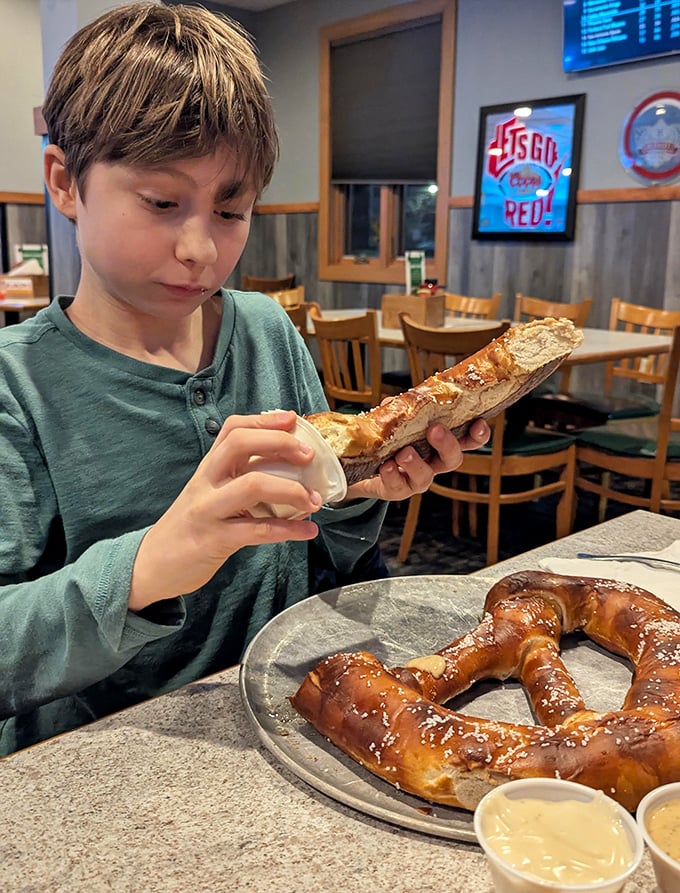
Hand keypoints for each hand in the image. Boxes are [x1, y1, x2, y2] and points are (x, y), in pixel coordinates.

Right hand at [129, 411, 320, 610]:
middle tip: (309, 456)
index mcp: (208, 468)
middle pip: (240, 445)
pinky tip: (308, 531)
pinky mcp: (214, 540)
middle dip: (279, 443)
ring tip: (316, 501)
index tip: (292, 420)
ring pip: (252, 485)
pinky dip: (288, 530)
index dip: (264, 420)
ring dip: (292, 490)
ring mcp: (208, 509)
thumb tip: (285, 466)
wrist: (151, 564)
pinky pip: (257, 530)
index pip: (232, 430)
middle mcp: (206, 482)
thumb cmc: (190, 526)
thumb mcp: (208, 494)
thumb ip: (236, 478)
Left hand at [344, 419, 489, 502]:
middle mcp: (434, 463)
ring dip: (416, 463)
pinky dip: (392, 475)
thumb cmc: (389, 440)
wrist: (365, 466)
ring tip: (404, 452)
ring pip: (425, 477)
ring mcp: (417, 479)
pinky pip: (398, 486)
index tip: (478, 423)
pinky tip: (386, 466)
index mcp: (440, 443)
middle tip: (435, 430)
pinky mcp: (397, 490)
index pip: (467, 440)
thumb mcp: (395, 420)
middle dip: (447, 445)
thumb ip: (397, 409)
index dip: (478, 435)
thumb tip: (393, 402)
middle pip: (452, 459)